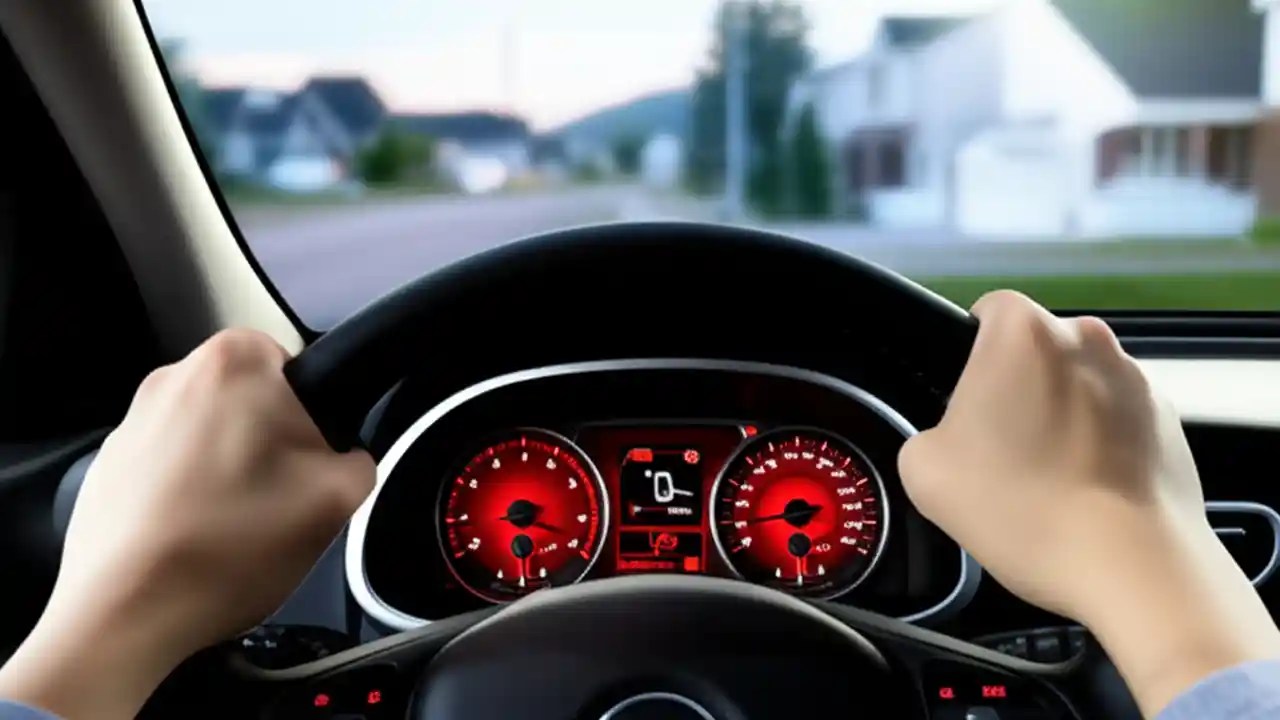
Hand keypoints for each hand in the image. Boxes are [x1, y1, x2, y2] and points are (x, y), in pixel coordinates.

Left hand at [0, 329, 374, 719]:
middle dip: (270, 447)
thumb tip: (347, 460)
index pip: (300, 365)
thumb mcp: (340, 497)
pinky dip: (188, 500)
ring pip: (211, 440)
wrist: (129, 610)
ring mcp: (132, 423)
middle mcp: (173, 377)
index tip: (310, 461)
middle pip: (252, 404)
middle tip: (283, 500)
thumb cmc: (228, 545)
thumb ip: (361, 459)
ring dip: (229, 476)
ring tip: (238, 530)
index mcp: (234, 360)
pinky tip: (199, 542)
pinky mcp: (107, 468)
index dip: (316, 419)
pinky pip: (170, 473)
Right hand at [898, 291, 1279, 717]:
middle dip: (1019, 389)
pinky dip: (1101, 447)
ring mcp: (1137, 379)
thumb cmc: (1022, 509)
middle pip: (1036, 351)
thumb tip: (951, 438)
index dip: (968, 357)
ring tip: (1047, 481)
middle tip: (999, 452)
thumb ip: (925, 432)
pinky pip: (1118, 421)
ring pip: (1079, 386)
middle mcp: (1086, 338)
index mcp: (1022, 332)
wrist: (1131, 567)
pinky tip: (1086, 496)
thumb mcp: (923, 471)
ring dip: (1062, 417)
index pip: (986, 312)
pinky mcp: (1170, 421)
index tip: (967, 405)